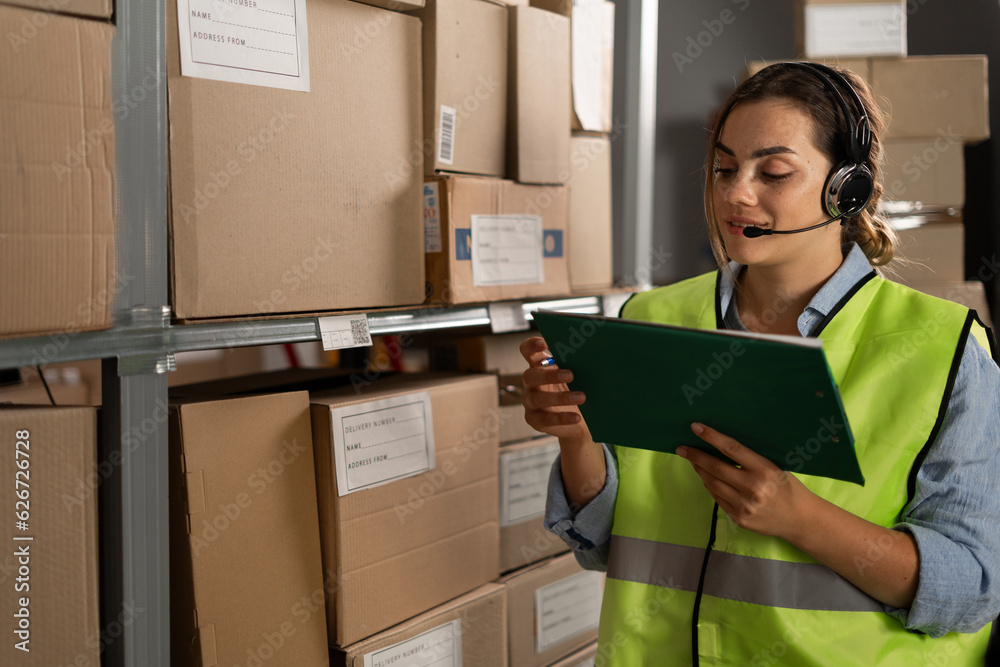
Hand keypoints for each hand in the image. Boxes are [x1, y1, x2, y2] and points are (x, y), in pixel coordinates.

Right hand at [519, 337, 592, 443]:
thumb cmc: (576, 389)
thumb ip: (576, 362)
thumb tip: (593, 349)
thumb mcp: (576, 374)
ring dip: (560, 397)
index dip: (532, 346)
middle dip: (549, 375)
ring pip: (537, 399)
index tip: (544, 343)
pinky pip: (545, 419)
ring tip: (581, 397)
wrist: (579, 420)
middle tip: (571, 375)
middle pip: (530, 376)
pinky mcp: (535, 420)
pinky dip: (562, 418)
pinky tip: (577, 417)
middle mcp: (531, 383)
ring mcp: (530, 402)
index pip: (526, 351)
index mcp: (538, 366)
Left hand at [678, 422, 808, 538]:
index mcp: (765, 470)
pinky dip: (709, 486)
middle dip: (695, 455)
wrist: (800, 520)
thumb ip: (751, 460)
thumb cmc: (788, 488)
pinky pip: (717, 498)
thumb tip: (722, 445)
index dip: (712, 437)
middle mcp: (753, 488)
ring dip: (699, 470)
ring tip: (692, 460)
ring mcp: (744, 505)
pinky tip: (706, 478)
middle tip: (682, 447)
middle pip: (715, 468)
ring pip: (712, 484)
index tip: (696, 427)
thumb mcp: (775, 467)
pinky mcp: (739, 518)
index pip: (732, 449)